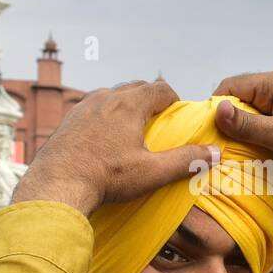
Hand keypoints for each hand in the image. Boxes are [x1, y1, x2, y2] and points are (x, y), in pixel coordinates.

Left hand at [10, 80, 216, 216]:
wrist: (57, 185)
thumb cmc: (106, 178)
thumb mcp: (152, 172)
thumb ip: (186, 161)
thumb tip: (215, 153)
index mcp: (129, 105)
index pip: (159, 89)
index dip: (173, 99)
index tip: (177, 114)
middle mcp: (106, 98)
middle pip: (135, 87)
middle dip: (150, 98)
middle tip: (158, 119)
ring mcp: (83, 107)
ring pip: (111, 95)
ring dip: (125, 104)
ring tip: (131, 126)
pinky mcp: (68, 120)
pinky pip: (92, 108)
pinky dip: (104, 115)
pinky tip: (103, 136)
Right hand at [210, 71, 272, 182]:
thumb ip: (248, 124)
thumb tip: (216, 110)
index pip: (232, 86)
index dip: (216, 105)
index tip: (206, 128)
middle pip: (237, 101)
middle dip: (226, 121)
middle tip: (215, 144)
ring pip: (246, 118)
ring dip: (238, 134)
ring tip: (226, 152)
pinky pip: (258, 129)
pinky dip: (249, 141)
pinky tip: (243, 157)